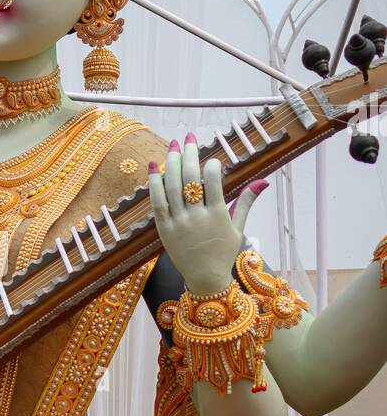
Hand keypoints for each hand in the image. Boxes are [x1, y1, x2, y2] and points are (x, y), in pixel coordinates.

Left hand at [148, 134, 268, 293]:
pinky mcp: (164, 228)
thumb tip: (263, 181)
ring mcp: (179, 223)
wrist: (204, 277)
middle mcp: (197, 218)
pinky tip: (154, 165)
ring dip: (172, 163)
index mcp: (218, 216)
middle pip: (190, 180)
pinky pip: (157, 202)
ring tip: (173, 145)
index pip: (214, 182)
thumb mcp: (239, 227)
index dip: (212, 166)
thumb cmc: (223, 251)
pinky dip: (154, 183)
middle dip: (189, 155)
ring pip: (172, 187)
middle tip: (189, 138)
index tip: (212, 158)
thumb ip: (246, 202)